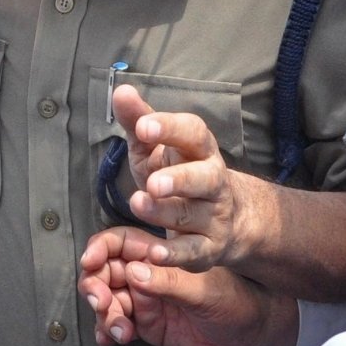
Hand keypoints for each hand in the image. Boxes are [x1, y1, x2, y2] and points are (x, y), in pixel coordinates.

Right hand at [79, 231, 297, 345]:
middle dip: (96, 285)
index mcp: (161, 255)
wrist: (256, 338)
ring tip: (117, 329)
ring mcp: (147, 301)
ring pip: (109, 300)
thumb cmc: (240, 303)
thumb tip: (134, 271)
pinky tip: (110, 339)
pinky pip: (118, 324)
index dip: (100, 249)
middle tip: (102, 303)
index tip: (90, 263)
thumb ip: (170, 282)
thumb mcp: (206, 291)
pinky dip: (108, 331)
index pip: (120, 243)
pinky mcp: (149, 326)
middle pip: (106, 272)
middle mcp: (149, 274)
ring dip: (104, 312)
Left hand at [115, 86, 248, 272]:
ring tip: (138, 203)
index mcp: (200, 150)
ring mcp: (213, 216)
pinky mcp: (207, 248)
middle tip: (153, 181)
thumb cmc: (179, 174)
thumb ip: (139, 121)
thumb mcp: (156, 148)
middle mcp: (213, 182)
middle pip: (204, 178)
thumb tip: (120, 90)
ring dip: (165, 211)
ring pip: (192, 214)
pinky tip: (152, 253)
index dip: (170, 129)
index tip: (144, 126)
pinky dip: (173, 254)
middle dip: (180, 178)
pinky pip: (191, 252)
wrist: (225, 219)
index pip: (193, 133)